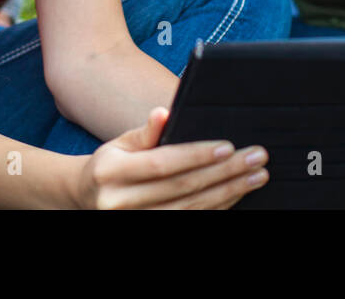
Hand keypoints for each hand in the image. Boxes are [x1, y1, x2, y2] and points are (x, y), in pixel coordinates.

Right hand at [76, 107, 268, 208]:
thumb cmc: (111, 165)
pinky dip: (217, 208)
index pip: (162, 164)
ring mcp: (135, 222)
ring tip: (255, 176)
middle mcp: (121, 203)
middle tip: (256, 158)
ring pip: (190, 210)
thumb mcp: (120, 143)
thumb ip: (145, 132)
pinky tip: (236, 195)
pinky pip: (190, 221)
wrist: (88, 199)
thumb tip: (164, 111)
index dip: (196, 156)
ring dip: (228, 192)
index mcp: (112, 173)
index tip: (228, 147)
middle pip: (182, 188)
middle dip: (224, 173)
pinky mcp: (149, 231)